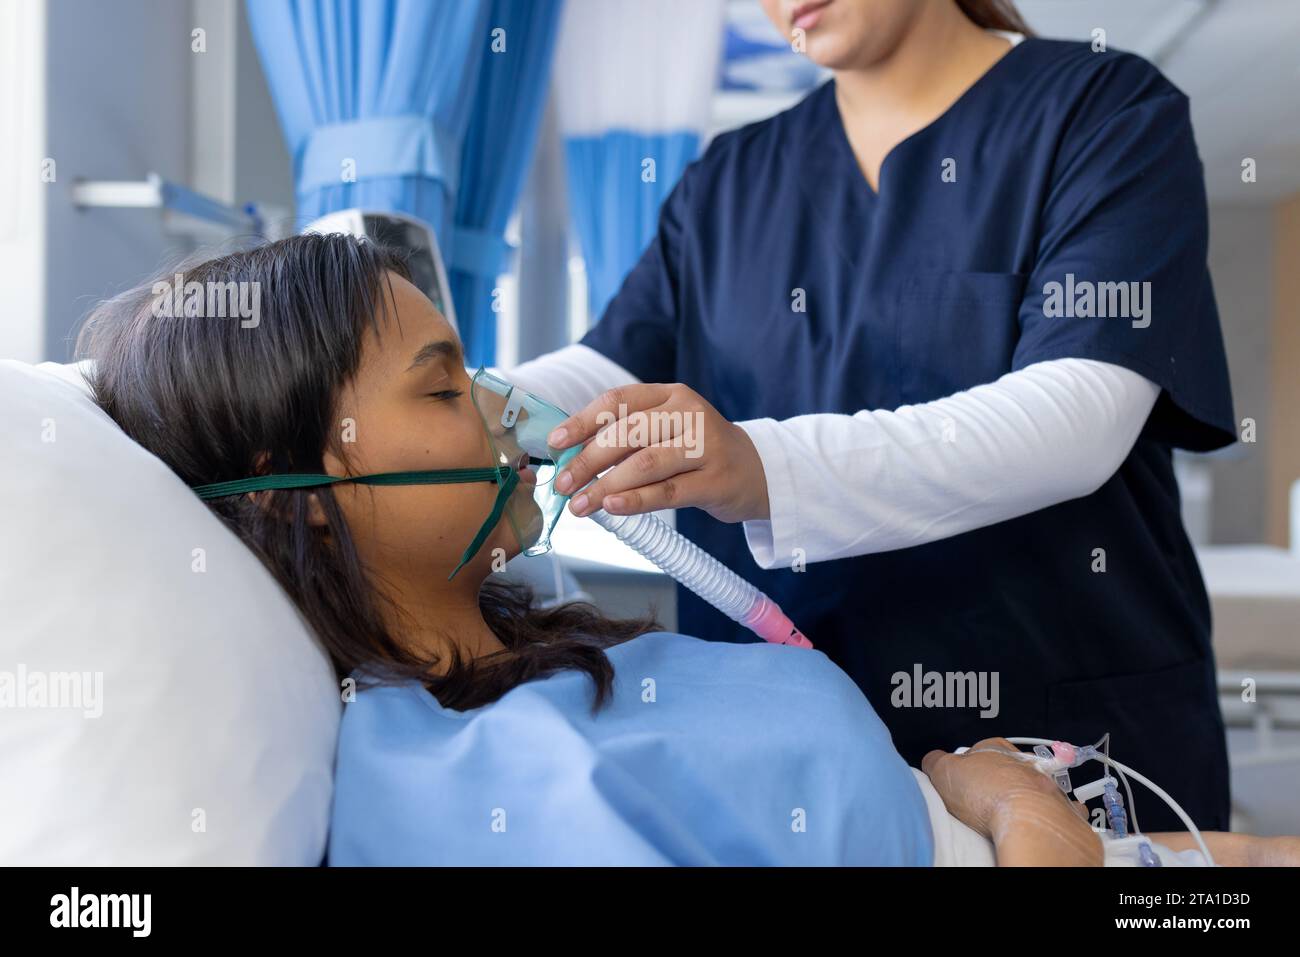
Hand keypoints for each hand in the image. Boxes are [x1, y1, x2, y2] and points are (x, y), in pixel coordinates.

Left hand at [547, 383, 770, 523]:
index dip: (582, 422)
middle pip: (628, 433)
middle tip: (563, 483)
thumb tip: (571, 456)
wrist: (758, 470)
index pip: (618, 401)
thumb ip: (628, 436)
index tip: (555, 444)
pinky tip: (612, 507)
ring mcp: (706, 446)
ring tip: (580, 505)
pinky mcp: (716, 481)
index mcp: (671, 395)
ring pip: (645, 463)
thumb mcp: (668, 429)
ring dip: (605, 486)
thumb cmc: (699, 451)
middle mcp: (690, 414)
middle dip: (588, 460)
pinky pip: (667, 492)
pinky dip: (635, 500)